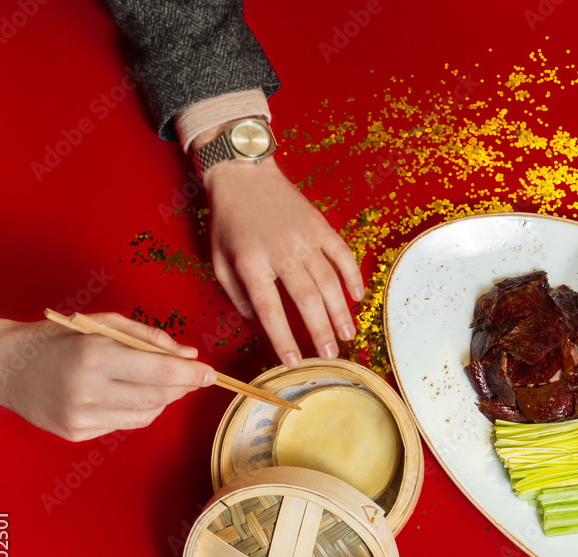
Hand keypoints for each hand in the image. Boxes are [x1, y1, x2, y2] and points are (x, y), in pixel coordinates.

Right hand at [0, 315, 215, 441]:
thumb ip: (149, 338)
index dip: (191, 375)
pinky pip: (126, 424)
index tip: (210, 373)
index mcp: (95, 356)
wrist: (8, 368)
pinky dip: (139, 410)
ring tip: (158, 381)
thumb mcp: (103, 324)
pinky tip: (130, 394)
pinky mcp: (77, 433)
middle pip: (158, 397)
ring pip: (146, 414)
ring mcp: (81, 417)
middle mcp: (87, 390)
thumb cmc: (59, 340)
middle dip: (183, 387)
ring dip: (163, 398)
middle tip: (195, 377)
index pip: (159, 372)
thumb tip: (188, 355)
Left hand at [205, 158, 364, 365]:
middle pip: (306, 299)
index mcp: (251, 263)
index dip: (284, 338)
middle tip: (330, 355)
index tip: (295, 360)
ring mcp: (304, 237)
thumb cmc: (229, 221)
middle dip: (320, 331)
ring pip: (328, 280)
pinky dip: (352, 276)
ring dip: (340, 311)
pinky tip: (358, 296)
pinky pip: (342, 253)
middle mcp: (280, 252)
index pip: (270, 309)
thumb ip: (238, 294)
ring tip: (347, 334)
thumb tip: (260, 321)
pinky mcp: (319, 225)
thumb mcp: (218, 260)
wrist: (243, 175)